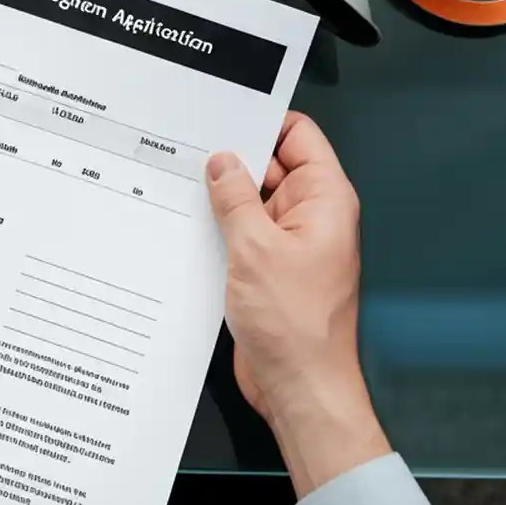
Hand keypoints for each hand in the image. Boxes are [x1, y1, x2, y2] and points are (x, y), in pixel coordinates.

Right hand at [206, 112, 388, 496]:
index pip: (298, 137)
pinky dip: (219, 230)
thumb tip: (222, 162)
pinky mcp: (268, 269)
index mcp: (325, 201)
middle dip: (231, 161)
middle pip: (270, 167)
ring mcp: (289, 244)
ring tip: (180, 188)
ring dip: (221, 200)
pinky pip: (242, 235)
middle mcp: (311, 217)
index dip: (262, 122)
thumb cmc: (297, 328)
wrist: (300, 388)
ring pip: (251, 202)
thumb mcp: (255, 249)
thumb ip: (235, 200)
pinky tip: (188, 227)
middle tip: (186, 152)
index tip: (221, 116)